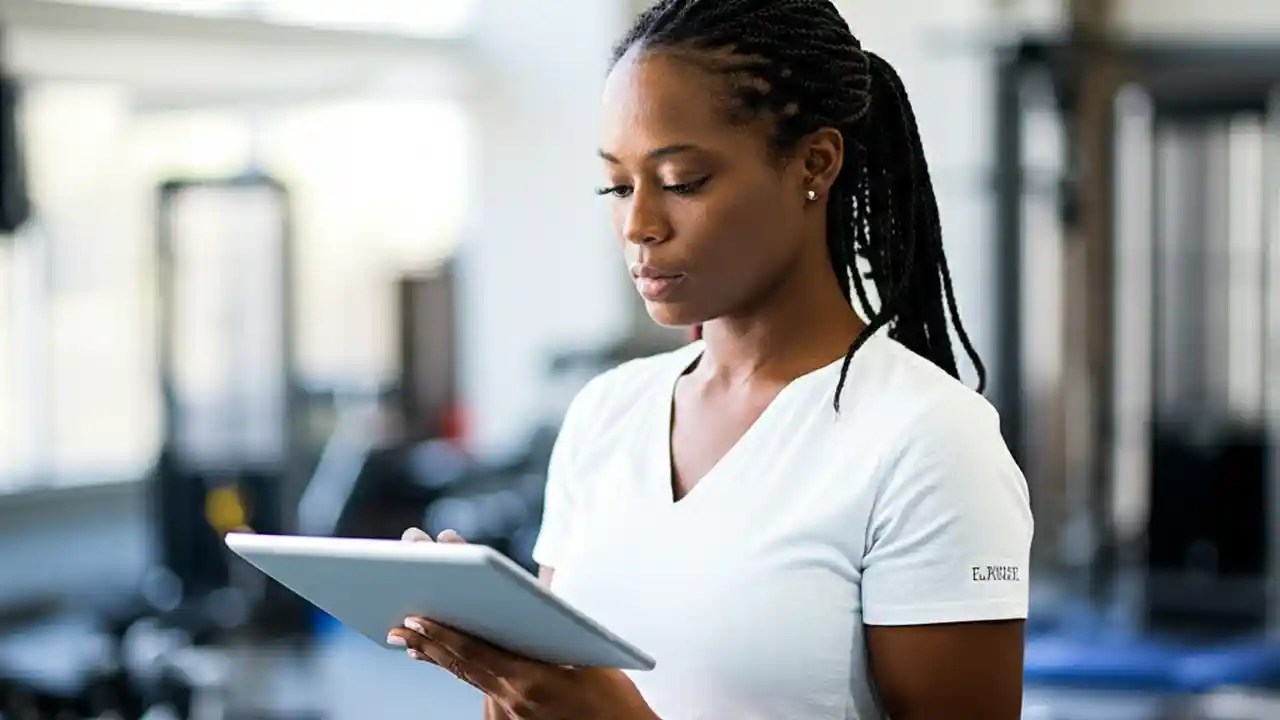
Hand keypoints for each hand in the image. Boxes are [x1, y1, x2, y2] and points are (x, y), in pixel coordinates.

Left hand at [390, 528, 658, 719]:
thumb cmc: (611, 696)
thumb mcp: (588, 653)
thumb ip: (555, 621)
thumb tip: (533, 587)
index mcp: (532, 679)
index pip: (476, 652)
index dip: (443, 634)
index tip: (416, 617)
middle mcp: (513, 698)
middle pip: (461, 663)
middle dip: (427, 639)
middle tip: (397, 622)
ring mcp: (507, 712)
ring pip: (465, 676)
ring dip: (433, 652)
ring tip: (404, 636)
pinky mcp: (508, 719)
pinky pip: (477, 687)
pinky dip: (456, 667)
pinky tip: (432, 653)